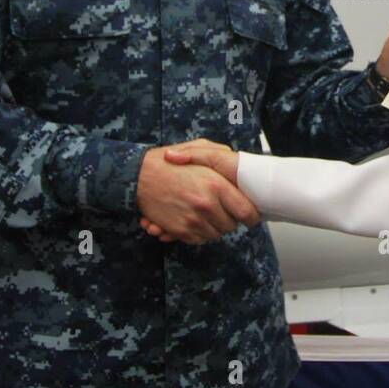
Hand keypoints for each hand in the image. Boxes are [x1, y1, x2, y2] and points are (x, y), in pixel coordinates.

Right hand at [135, 145, 257, 244]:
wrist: (138, 176)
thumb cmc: (168, 161)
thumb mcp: (198, 148)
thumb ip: (220, 154)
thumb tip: (236, 162)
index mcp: (216, 185)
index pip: (246, 211)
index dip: (251, 216)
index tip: (249, 215)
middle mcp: (207, 205)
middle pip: (231, 226)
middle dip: (229, 219)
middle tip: (222, 210)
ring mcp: (193, 220)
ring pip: (216, 235)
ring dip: (214, 227)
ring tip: (205, 213)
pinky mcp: (180, 231)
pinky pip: (199, 240)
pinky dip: (199, 233)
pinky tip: (193, 219)